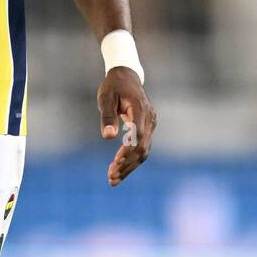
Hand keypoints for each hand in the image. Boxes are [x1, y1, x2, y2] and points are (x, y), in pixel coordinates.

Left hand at [97, 67, 155, 186]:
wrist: (126, 76)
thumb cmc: (113, 86)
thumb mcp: (105, 97)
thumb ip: (107, 116)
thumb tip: (108, 137)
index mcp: (140, 108)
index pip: (138, 134)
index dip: (128, 150)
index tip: (116, 162)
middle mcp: (150, 118)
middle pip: (142, 147)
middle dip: (127, 165)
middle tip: (111, 178)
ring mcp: (151, 124)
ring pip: (144, 151)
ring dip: (130, 167)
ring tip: (113, 180)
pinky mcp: (148, 128)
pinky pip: (142, 148)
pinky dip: (132, 160)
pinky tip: (120, 170)